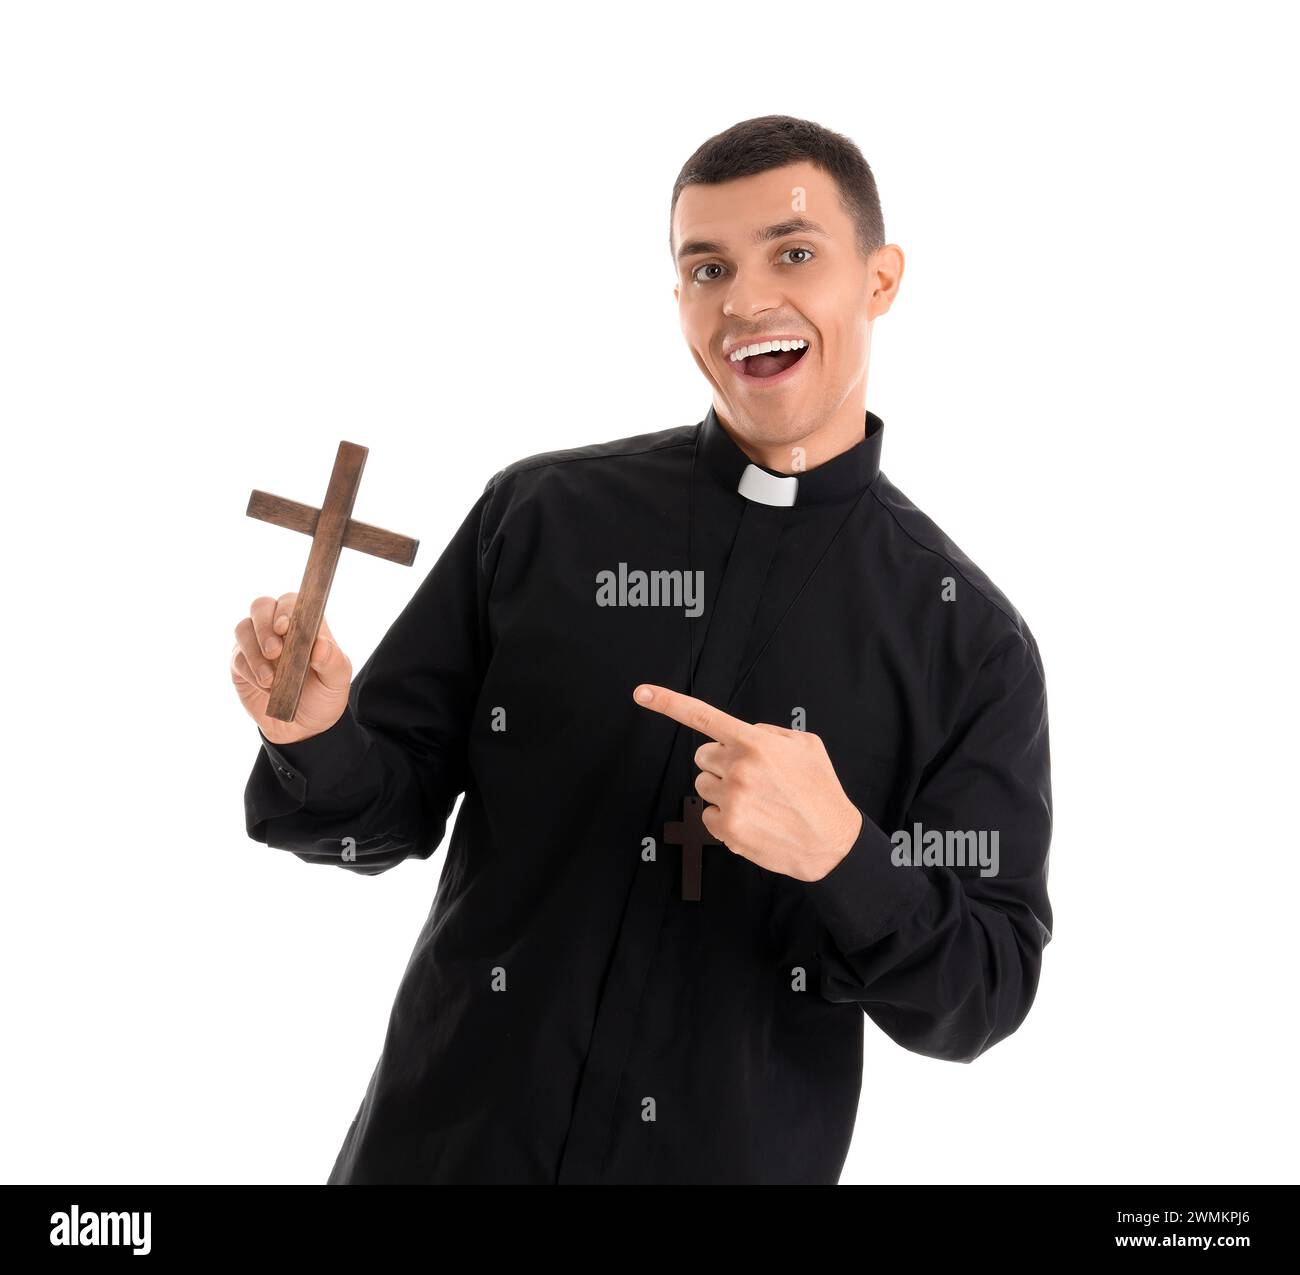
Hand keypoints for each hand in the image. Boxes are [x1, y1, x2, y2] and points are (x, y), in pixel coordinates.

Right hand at [230, 591, 352, 746]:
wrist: (304, 727)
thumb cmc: (323, 695)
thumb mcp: (337, 682)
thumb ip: (333, 662)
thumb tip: (320, 646)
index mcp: (304, 624)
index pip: (291, 601)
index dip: (286, 609)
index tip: (286, 627)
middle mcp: (277, 628)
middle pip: (261, 606)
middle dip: (265, 626)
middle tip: (275, 652)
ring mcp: (256, 643)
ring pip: (243, 628)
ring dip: (254, 652)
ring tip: (270, 679)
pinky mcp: (241, 663)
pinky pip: (238, 658)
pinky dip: (250, 671)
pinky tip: (265, 687)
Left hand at [632, 684, 862, 881]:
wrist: (833, 842)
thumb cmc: (821, 792)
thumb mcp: (806, 745)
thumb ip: (769, 732)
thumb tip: (744, 733)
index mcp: (755, 743)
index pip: (703, 717)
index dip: (668, 703)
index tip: (642, 694)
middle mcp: (739, 769)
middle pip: (701, 757)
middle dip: (719, 764)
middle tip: (750, 778)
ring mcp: (731, 800)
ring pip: (703, 786)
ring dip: (722, 792)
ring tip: (757, 802)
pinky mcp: (727, 829)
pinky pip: (707, 815)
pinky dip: (724, 819)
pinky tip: (753, 821)